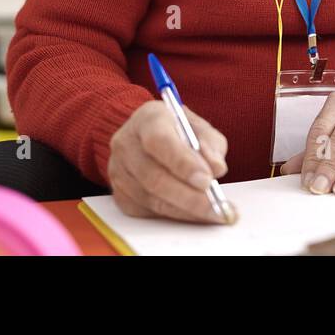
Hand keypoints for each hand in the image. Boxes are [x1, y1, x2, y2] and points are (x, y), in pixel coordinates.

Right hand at [108, 100, 231, 222]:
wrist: (155, 137)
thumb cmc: (181, 132)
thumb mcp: (202, 129)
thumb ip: (211, 145)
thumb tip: (216, 168)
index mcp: (147, 119)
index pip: (159, 141)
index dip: (182, 163)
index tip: (206, 180)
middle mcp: (126, 143)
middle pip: (153, 176)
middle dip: (188, 195)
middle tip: (215, 206)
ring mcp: (118, 170)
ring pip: (150, 198)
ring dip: (184, 210)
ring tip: (213, 214)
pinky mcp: (119, 193)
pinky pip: (146, 211)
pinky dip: (173, 215)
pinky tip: (193, 215)